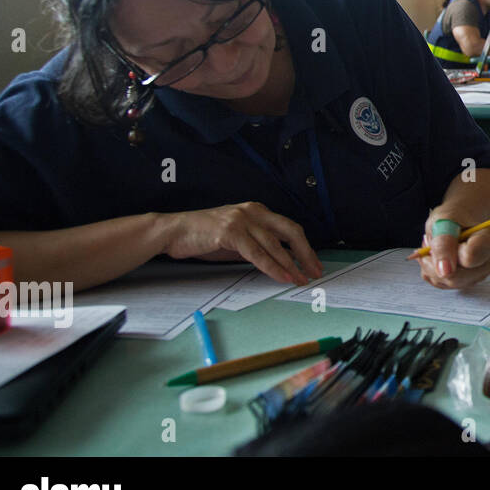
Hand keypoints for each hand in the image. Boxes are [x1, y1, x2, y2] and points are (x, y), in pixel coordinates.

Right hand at [161, 202, 322, 284]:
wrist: (174, 231)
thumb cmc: (204, 236)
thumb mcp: (237, 238)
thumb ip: (258, 244)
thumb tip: (282, 260)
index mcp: (257, 210)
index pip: (289, 227)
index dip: (305, 246)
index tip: (314, 263)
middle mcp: (253, 211)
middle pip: (290, 232)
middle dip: (306, 253)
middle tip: (315, 272)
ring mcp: (242, 220)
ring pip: (275, 244)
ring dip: (291, 264)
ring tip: (301, 279)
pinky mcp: (230, 232)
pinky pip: (257, 253)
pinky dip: (272, 266)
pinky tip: (282, 276)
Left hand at [415, 219, 489, 289]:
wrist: (466, 218)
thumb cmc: (458, 215)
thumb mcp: (444, 219)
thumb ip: (444, 243)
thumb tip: (444, 271)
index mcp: (489, 240)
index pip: (468, 258)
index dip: (448, 252)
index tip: (437, 241)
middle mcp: (489, 261)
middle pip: (456, 278)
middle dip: (433, 263)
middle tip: (427, 244)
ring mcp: (480, 274)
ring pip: (448, 283)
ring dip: (431, 268)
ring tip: (433, 248)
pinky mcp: (469, 281)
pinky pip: (445, 285)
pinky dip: (434, 272)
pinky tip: (436, 257)